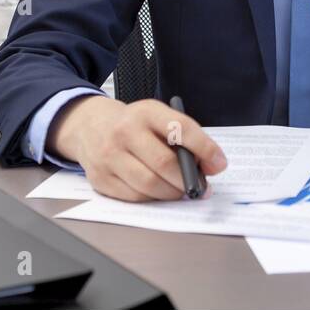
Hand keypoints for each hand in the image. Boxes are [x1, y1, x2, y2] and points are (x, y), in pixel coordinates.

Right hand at [47, 96, 227, 201]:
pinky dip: (153, 198)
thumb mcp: (158, 117)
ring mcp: (109, 156)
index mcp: (146, 112)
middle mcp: (124, 131)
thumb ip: (186, 137)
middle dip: (188, 179)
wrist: (91, 126)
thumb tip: (213, 165)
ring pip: (149, 184)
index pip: (181, 129)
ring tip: (181, 190)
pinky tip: (159, 191)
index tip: (219, 163)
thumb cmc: (135, 125)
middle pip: (164, 162)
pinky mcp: (100, 178)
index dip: (205, 148)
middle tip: (200, 186)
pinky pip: (134, 196)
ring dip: (172, 192)